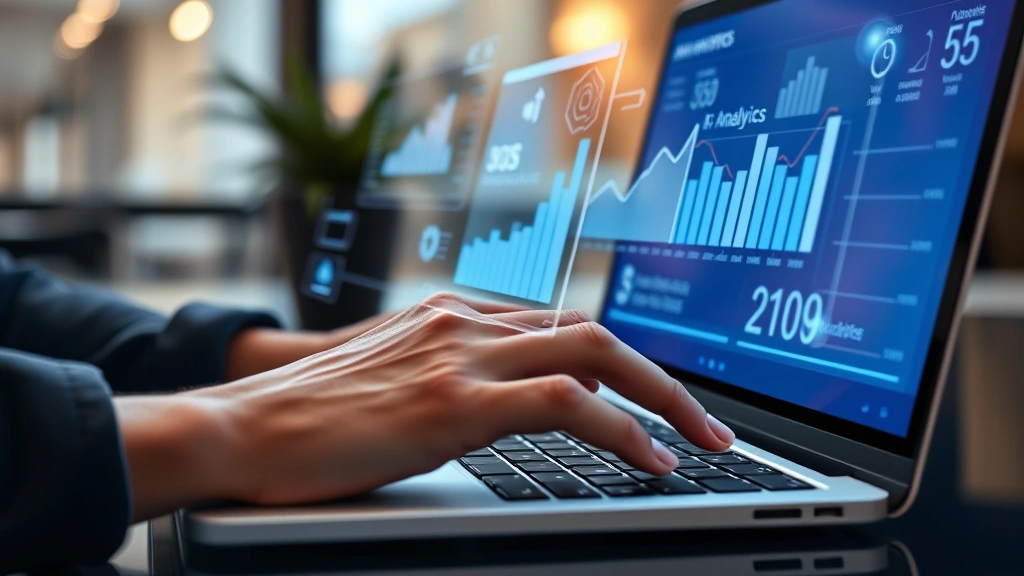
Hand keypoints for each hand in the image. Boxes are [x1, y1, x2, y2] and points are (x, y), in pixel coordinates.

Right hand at [116, 293, 733, 517]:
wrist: (243, 423)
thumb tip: (511, 405)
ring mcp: (461, 354)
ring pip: (594, 353)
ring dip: (662, 397)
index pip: (562, 325)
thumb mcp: (397, 382)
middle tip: (707, 419)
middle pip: (594, 330)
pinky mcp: (453, 401)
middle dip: (662, 374)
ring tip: (701, 440)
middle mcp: (466, 320)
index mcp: (455, 315)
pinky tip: (649, 457)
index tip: (659, 391)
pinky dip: (621, 427)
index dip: (622, 358)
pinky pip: (565, 401)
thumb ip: (455, 379)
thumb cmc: (313, 416)